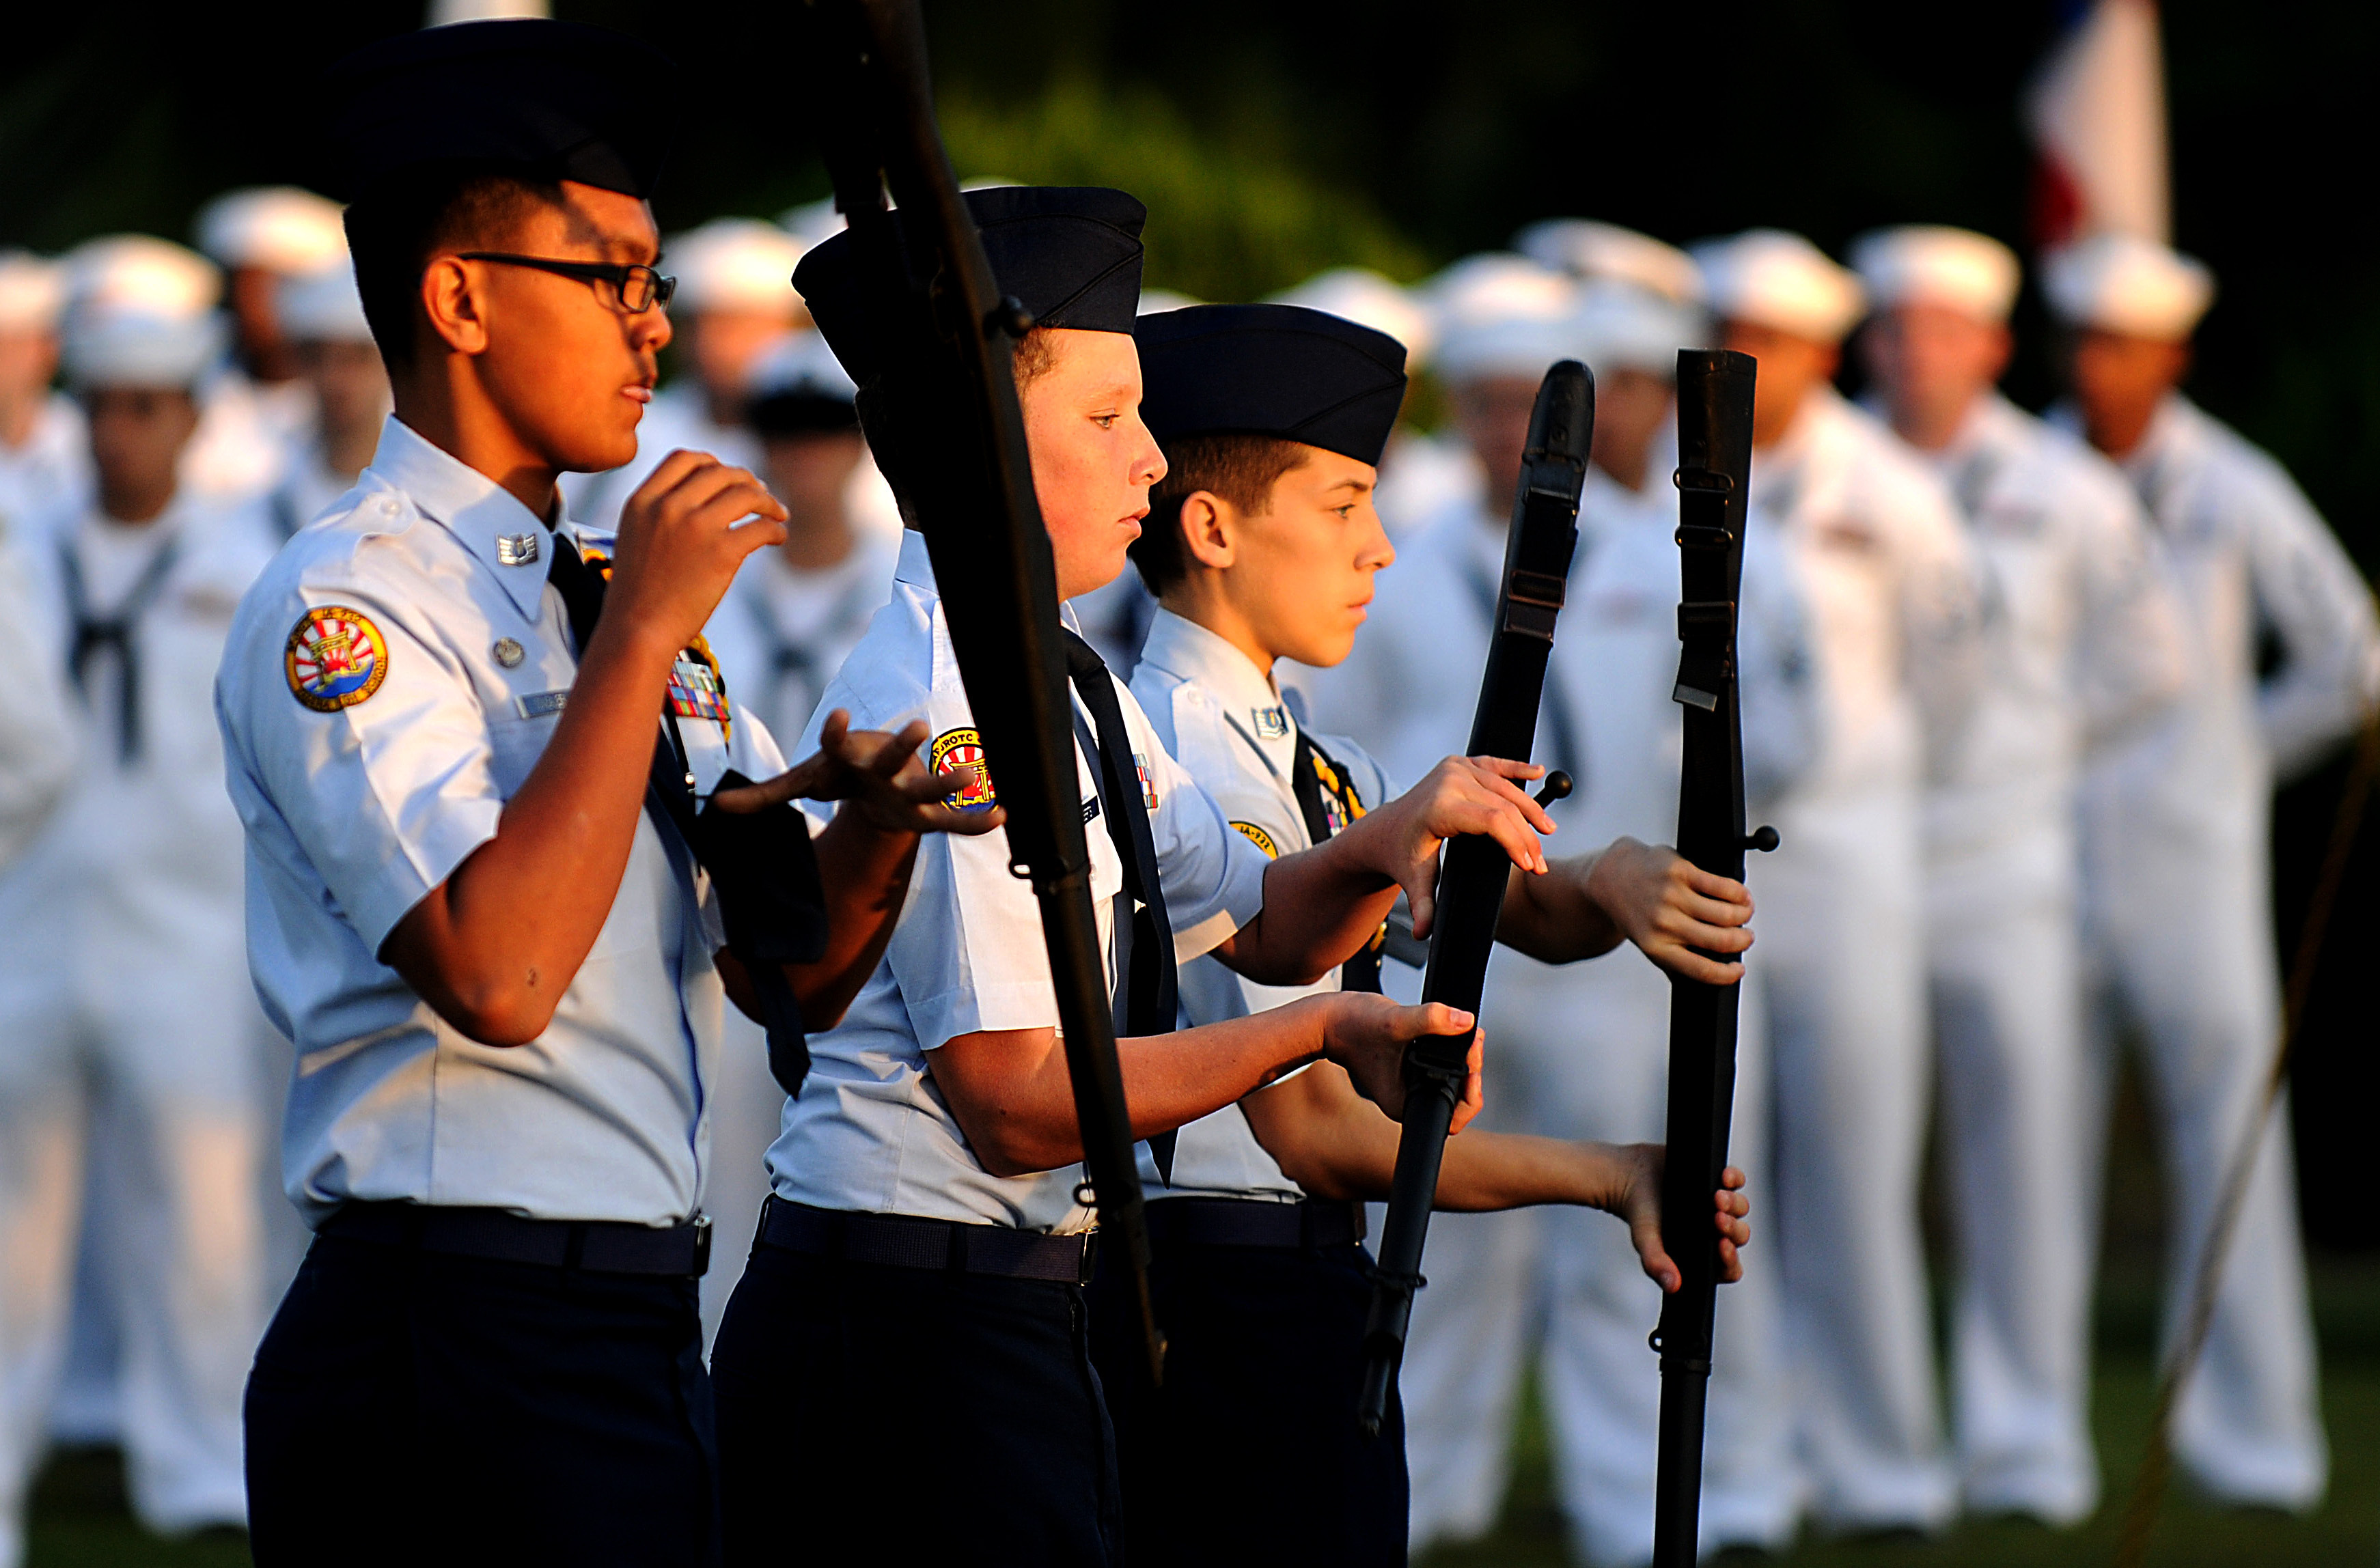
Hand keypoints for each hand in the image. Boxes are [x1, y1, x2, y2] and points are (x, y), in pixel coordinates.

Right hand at [602, 450, 789, 656]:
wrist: (637, 632)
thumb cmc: (636, 597)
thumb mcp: (634, 539)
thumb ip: (658, 514)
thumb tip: (698, 502)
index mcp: (643, 500)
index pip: (684, 458)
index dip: (712, 462)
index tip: (728, 476)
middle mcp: (669, 506)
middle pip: (720, 472)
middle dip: (746, 480)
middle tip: (761, 494)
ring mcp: (697, 526)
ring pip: (746, 494)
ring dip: (768, 501)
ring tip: (778, 513)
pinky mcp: (723, 552)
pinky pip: (762, 527)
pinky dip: (777, 529)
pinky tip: (779, 537)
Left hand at [711, 711, 1006, 836]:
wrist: (876, 779)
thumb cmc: (839, 775)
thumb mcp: (804, 781)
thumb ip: (766, 794)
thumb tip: (714, 808)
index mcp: (850, 757)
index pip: (839, 742)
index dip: (837, 731)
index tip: (839, 714)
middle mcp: (883, 768)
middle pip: (894, 757)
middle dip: (904, 744)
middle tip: (919, 727)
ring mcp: (908, 789)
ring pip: (930, 786)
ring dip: (950, 781)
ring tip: (971, 775)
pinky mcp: (925, 813)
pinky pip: (953, 821)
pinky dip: (975, 821)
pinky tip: (1001, 816)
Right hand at [1319, 993, 1479, 1124]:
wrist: (1332, 1019)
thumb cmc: (1352, 1027)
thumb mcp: (1393, 1021)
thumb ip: (1429, 1020)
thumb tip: (1464, 1021)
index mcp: (1404, 1105)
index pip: (1454, 1116)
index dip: (1470, 1090)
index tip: (1471, 1057)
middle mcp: (1409, 1099)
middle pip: (1459, 1098)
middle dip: (1472, 1068)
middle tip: (1474, 1038)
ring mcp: (1411, 1085)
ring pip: (1453, 1081)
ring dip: (1465, 1057)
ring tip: (1468, 1032)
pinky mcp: (1413, 1069)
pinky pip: (1444, 1066)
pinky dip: (1454, 1050)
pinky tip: (1456, 1030)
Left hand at [1353, 755, 1555, 937]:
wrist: (1385, 829)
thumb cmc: (1403, 857)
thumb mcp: (1414, 880)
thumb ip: (1422, 905)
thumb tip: (1421, 934)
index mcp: (1439, 807)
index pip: (1492, 821)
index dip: (1516, 842)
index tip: (1531, 866)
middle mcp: (1448, 781)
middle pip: (1503, 807)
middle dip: (1527, 837)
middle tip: (1540, 865)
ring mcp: (1454, 768)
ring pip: (1504, 788)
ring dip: (1530, 810)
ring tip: (1548, 832)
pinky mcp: (1458, 763)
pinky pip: (1493, 765)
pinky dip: (1516, 769)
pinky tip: (1538, 772)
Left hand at [1584, 838, 1753, 984]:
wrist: (1611, 878)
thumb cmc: (1637, 914)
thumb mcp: (1647, 943)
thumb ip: (1673, 963)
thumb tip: (1707, 985)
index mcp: (1655, 947)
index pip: (1701, 969)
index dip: (1727, 974)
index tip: (1739, 970)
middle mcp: (1662, 923)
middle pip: (1719, 940)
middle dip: (1742, 940)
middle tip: (1746, 937)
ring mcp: (1670, 895)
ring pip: (1725, 913)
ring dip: (1743, 915)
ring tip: (1746, 914)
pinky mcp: (1678, 871)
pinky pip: (1720, 885)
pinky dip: (1738, 893)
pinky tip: (1742, 896)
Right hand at [1610, 1148, 1751, 1292]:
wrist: (1630, 1176)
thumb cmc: (1641, 1214)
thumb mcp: (1644, 1241)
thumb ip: (1656, 1264)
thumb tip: (1673, 1286)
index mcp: (1703, 1253)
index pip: (1729, 1267)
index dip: (1730, 1260)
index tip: (1722, 1246)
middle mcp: (1715, 1231)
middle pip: (1739, 1236)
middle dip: (1732, 1229)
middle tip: (1717, 1218)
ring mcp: (1719, 1205)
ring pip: (1741, 1208)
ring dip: (1734, 1204)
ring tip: (1716, 1197)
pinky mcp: (1717, 1180)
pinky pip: (1737, 1180)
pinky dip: (1734, 1178)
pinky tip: (1723, 1177)